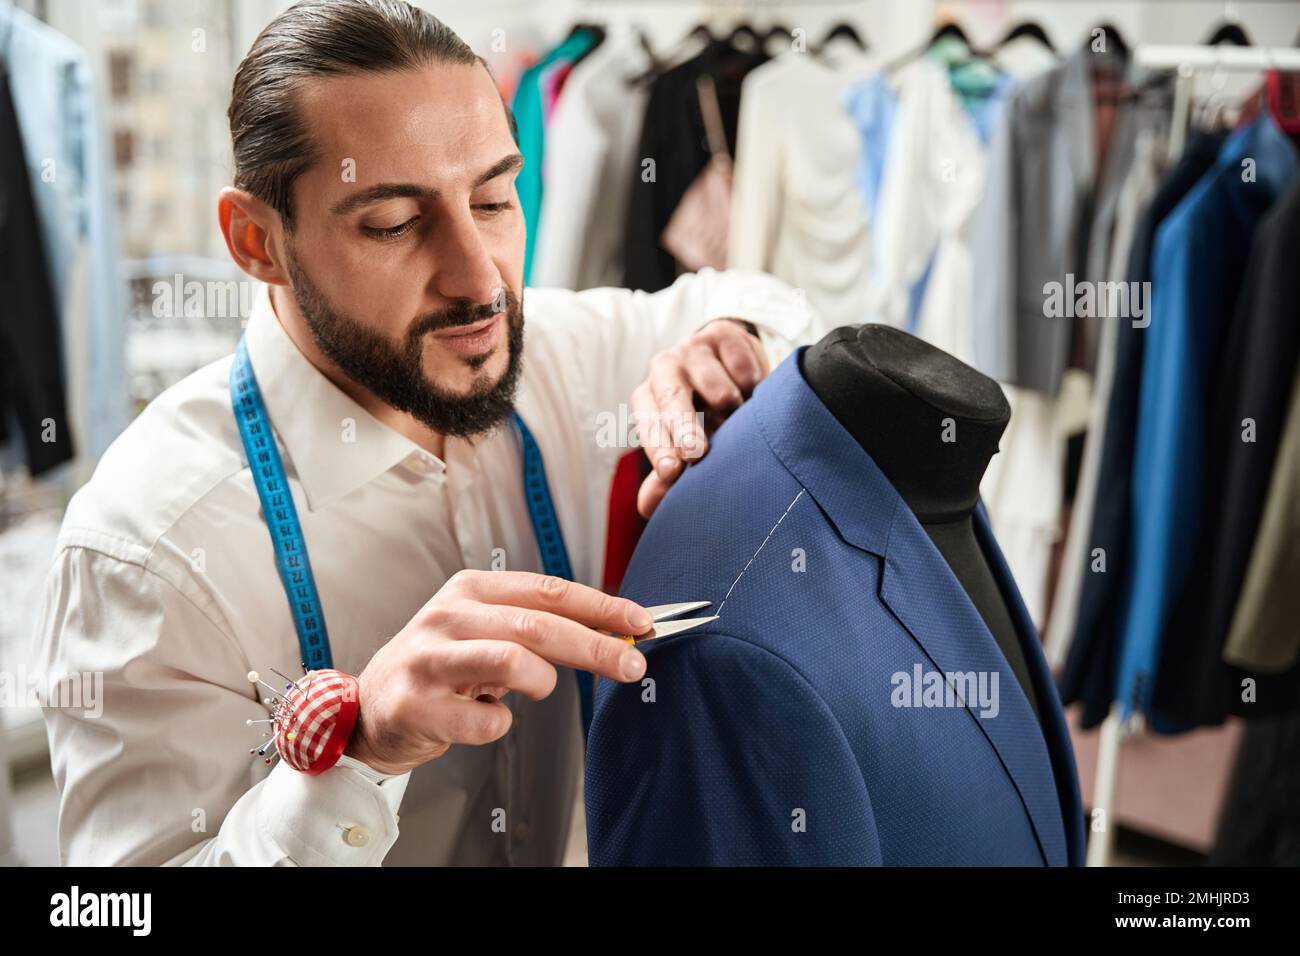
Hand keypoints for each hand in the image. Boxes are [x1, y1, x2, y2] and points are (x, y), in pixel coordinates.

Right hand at [345, 570, 653, 774]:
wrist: (369, 707)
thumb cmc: (442, 666)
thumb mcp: (485, 630)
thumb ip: (538, 626)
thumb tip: (615, 632)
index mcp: (472, 589)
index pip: (550, 590)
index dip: (602, 606)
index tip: (641, 622)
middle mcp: (448, 615)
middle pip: (539, 626)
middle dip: (596, 646)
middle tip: (632, 665)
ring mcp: (429, 658)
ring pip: (512, 660)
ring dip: (542, 681)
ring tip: (538, 688)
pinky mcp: (416, 704)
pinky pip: (485, 720)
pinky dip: (499, 723)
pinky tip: (486, 716)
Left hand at [631, 318, 768, 517]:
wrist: (727, 359)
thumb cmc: (703, 410)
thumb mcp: (686, 440)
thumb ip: (668, 472)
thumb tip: (647, 508)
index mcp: (648, 398)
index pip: (648, 423)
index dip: (658, 448)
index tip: (672, 473)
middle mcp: (664, 369)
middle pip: (670, 397)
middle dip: (684, 426)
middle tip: (697, 452)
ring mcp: (693, 348)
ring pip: (714, 383)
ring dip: (730, 406)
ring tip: (740, 419)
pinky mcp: (723, 334)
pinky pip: (742, 365)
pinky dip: (753, 384)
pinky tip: (756, 392)